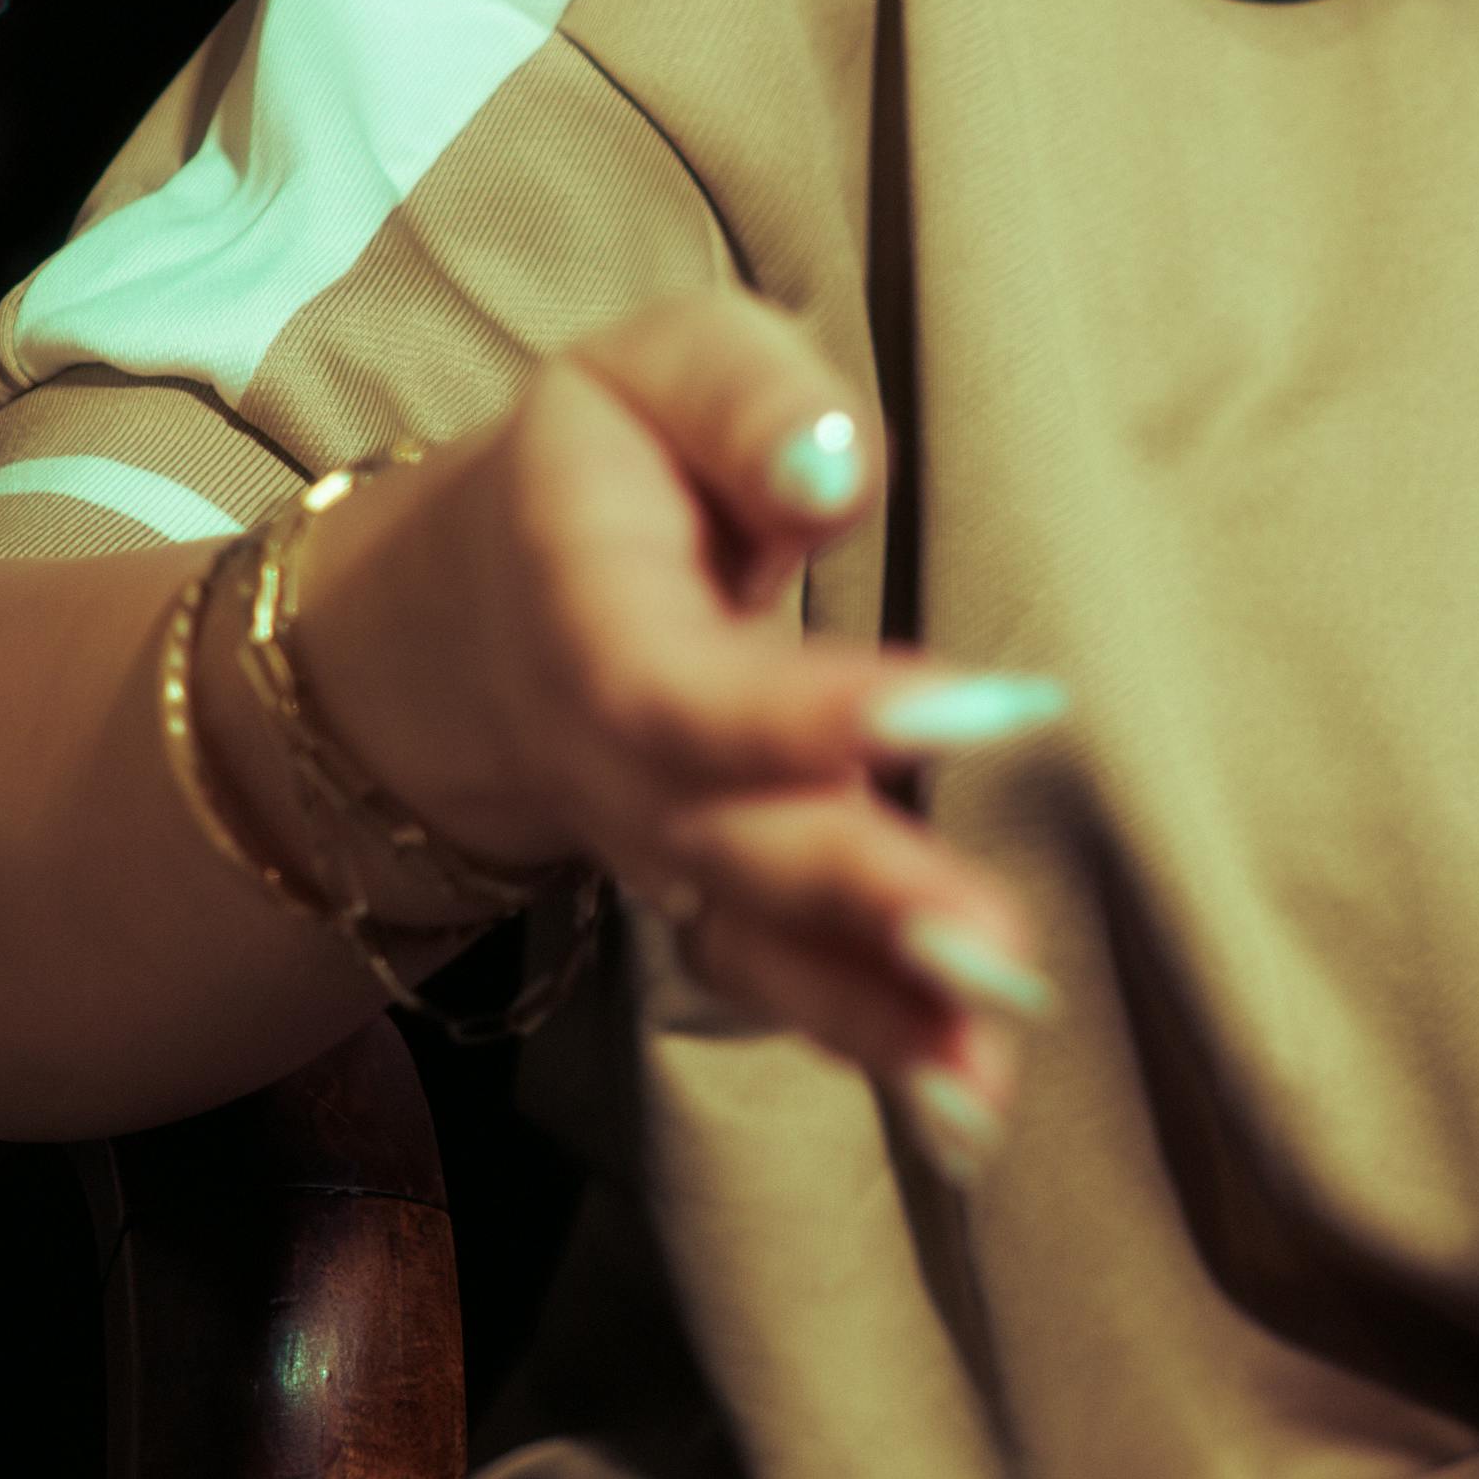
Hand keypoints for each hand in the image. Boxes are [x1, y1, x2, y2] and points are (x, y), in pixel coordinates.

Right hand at [246, 300, 1062, 1175]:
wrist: (479, 611)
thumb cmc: (613, 463)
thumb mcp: (656, 369)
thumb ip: (745, 398)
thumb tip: (834, 470)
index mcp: (590, 617)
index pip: (690, 692)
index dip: (817, 714)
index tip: (990, 706)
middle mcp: (616, 764)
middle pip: (729, 846)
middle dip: (864, 898)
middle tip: (999, 944)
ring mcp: (662, 853)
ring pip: (754, 944)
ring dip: (875, 1013)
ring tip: (988, 1072)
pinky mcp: (719, 901)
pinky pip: (782, 986)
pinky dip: (874, 1052)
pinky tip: (975, 1109)